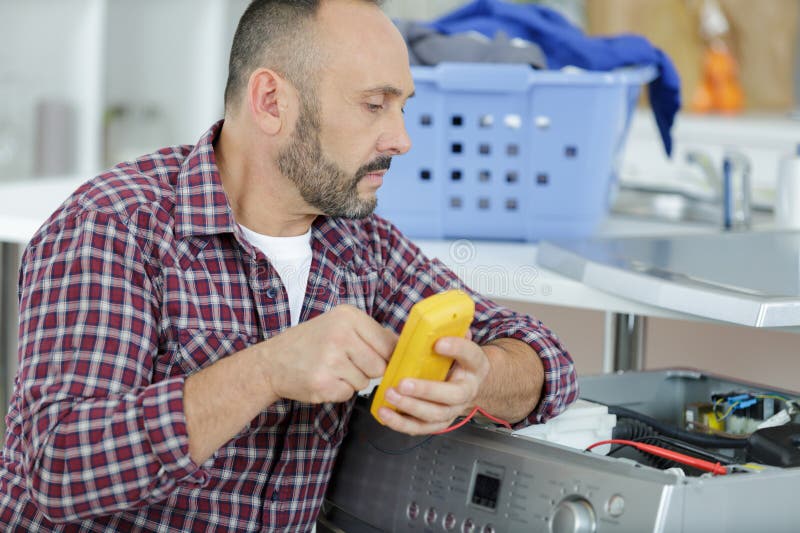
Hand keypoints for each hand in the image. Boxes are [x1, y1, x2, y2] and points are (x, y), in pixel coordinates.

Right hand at [259, 305, 397, 402]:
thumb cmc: (311, 343)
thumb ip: (370, 335)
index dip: (386, 356)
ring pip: (365, 382)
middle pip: (379, 365)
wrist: (272, 361)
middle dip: (367, 370)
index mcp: (349, 316)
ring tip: (331, 369)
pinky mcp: (323, 383)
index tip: (376, 358)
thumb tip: (403, 348)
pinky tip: (324, 380)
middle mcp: (341, 335)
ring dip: (352, 381)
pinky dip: (339, 391)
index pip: (388, 343)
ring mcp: (331, 360)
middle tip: (346, 364)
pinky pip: (349, 394)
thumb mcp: (339, 325)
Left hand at [376, 334, 489, 434]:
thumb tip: (439, 320)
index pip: (470, 355)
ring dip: (410, 407)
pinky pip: (419, 428)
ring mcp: (452, 410)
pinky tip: (385, 413)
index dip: (456, 348)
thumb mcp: (460, 345)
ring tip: (390, 396)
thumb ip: (451, 334)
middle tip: (403, 383)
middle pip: (451, 395)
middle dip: (426, 390)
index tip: (439, 343)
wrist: (467, 386)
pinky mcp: (436, 423)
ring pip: (434, 415)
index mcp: (474, 367)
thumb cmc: (459, 363)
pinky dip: (400, 423)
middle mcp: (466, 392)